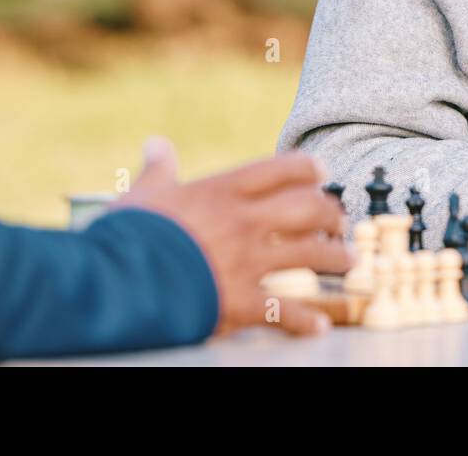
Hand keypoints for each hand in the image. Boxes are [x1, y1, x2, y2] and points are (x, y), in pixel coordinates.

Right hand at [115, 138, 352, 334]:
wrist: (118, 279)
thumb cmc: (129, 235)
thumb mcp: (144, 194)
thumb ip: (158, 170)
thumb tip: (156, 144)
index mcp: (223, 191)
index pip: (281, 169)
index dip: (309, 169)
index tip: (322, 174)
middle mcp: (244, 222)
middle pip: (307, 208)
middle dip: (331, 213)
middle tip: (340, 222)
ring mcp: (247, 262)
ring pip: (310, 254)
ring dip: (335, 258)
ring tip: (350, 262)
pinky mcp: (241, 301)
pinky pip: (284, 311)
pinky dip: (305, 320)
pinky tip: (320, 324)